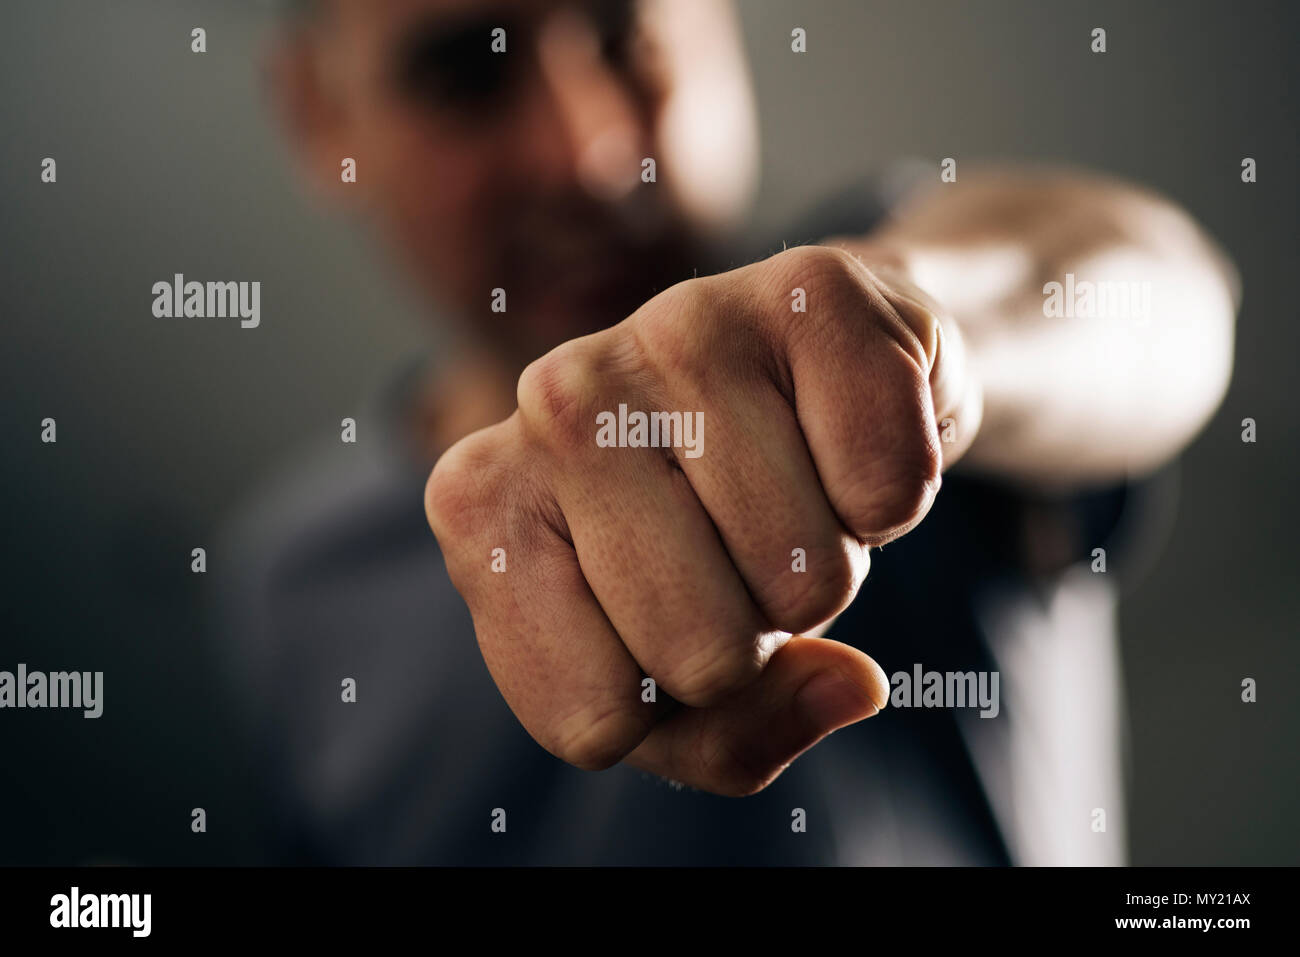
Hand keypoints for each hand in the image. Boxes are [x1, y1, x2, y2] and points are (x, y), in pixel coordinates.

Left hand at [424, 244, 981, 794]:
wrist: (810, 379)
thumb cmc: (716, 538)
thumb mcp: (680, 682)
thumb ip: (735, 737)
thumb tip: (851, 687)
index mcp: (480, 506)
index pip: (594, 720)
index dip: (671, 706)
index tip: (671, 619)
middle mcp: (550, 403)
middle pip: (699, 656)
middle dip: (757, 635)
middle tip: (743, 549)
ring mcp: (671, 328)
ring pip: (803, 581)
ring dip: (829, 564)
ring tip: (791, 487)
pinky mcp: (804, 291)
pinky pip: (886, 492)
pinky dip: (896, 494)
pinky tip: (842, 431)